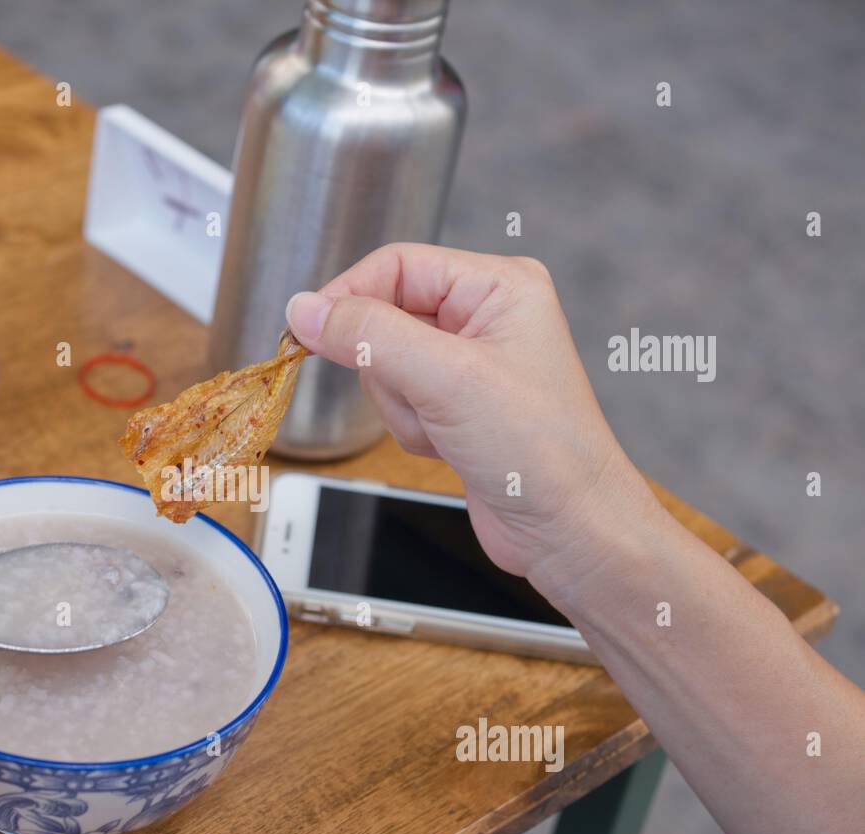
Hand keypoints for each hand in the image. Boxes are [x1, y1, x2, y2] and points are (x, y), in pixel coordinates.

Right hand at [286, 243, 662, 597]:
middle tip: (426, 400)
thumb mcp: (444, 379)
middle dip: (389, 370)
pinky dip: (411, 429)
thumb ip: (368, 337)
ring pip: (384, 366)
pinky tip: (449, 447)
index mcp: (498, 285)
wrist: (568, 528)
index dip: (348, 297)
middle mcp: (484, 316)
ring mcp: (468, 363)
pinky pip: (399, 402)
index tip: (307, 334)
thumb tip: (303, 309)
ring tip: (446, 430)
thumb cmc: (537, 448)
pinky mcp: (456, 405)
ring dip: (402, 407)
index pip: (396, 265)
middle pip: (384, 317)